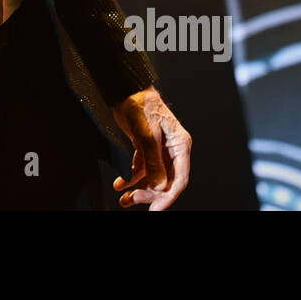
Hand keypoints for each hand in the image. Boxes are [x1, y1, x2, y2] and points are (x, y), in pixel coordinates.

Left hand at [111, 87, 190, 209]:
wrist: (125, 90)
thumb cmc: (141, 104)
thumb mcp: (147, 134)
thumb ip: (153, 161)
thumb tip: (159, 186)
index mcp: (179, 144)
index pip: (179, 178)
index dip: (168, 197)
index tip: (156, 209)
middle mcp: (171, 149)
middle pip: (165, 181)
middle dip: (151, 194)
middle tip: (135, 201)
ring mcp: (158, 150)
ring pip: (152, 178)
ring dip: (139, 190)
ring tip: (125, 199)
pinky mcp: (145, 148)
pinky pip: (141, 169)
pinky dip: (131, 178)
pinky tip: (121, 185)